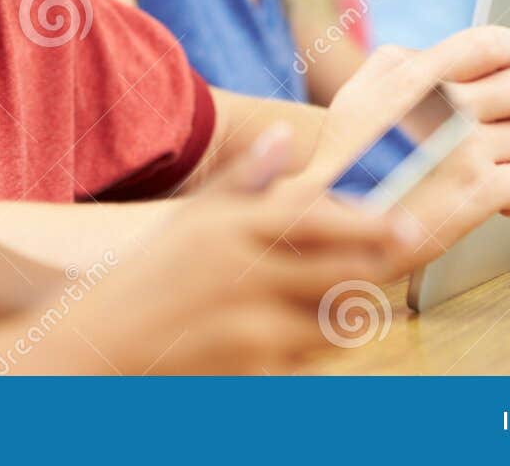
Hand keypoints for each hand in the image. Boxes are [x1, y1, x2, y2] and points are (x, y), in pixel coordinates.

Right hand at [57, 126, 415, 373]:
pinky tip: (302, 337)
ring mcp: (254, 330)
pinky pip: (308, 362)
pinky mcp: (254, 374)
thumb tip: (284, 134)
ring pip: (335, 322)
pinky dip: (316, 350)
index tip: (408, 223)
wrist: (102, 349)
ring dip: (352, 311)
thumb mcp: (192, 217)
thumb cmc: (149, 276)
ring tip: (356, 299)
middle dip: (380, 267)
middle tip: (403, 256)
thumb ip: (245, 178)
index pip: (323, 222)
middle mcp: (249, 277)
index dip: (373, 225)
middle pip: (344, 273)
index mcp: (235, 229)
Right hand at [303, 27, 509, 267]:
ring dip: (507, 157)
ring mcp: (464, 148)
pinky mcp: (478, 192)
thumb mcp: (358, 94)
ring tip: (475, 170)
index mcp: (417, 76)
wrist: (329, 227)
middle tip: (497, 127)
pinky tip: (492, 200)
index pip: (493, 44)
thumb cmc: (345, 162)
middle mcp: (445, 105)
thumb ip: (399, 64)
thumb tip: (444, 56)